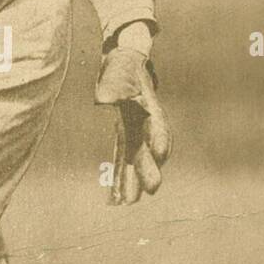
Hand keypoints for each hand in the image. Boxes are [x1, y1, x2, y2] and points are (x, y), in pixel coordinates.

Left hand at [94, 45, 171, 204]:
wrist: (125, 61)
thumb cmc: (122, 66)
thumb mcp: (118, 70)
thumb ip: (113, 85)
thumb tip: (102, 100)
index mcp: (148, 107)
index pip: (157, 125)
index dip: (160, 138)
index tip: (161, 153)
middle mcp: (146, 123)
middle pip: (149, 148)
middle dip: (150, 168)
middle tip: (152, 189)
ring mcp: (137, 131)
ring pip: (136, 159)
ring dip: (135, 179)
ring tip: (130, 202)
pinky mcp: (126, 136)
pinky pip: (124, 159)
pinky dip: (121, 175)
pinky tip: (118, 194)